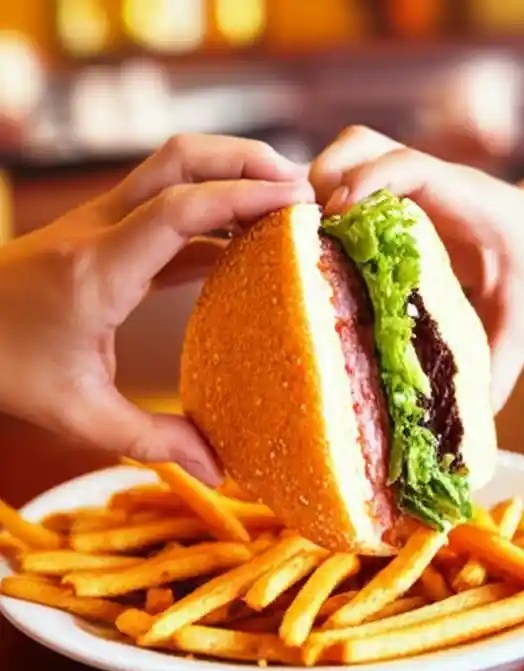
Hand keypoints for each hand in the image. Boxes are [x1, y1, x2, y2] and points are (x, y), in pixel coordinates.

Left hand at [0, 135, 311, 482]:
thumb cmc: (5, 368)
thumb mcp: (77, 414)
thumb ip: (152, 440)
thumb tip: (222, 470)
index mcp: (99, 270)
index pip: (179, 209)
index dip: (243, 198)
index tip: (298, 205)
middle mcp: (100, 229)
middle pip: (182, 159)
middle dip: (249, 160)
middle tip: (306, 188)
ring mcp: (100, 221)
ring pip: (175, 166)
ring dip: (234, 172)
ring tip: (288, 203)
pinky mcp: (104, 229)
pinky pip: (170, 202)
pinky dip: (215, 209)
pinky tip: (248, 239)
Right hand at [311, 125, 523, 410]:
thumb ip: (500, 367)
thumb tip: (471, 425)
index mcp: (465, 199)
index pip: (409, 165)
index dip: (369, 180)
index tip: (339, 215)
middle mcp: (433, 183)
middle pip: (363, 145)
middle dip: (324, 178)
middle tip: (306, 234)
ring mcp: (413, 184)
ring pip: (351, 155)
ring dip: (318, 186)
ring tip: (303, 240)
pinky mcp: (401, 196)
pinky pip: (352, 179)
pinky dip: (327, 198)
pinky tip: (319, 247)